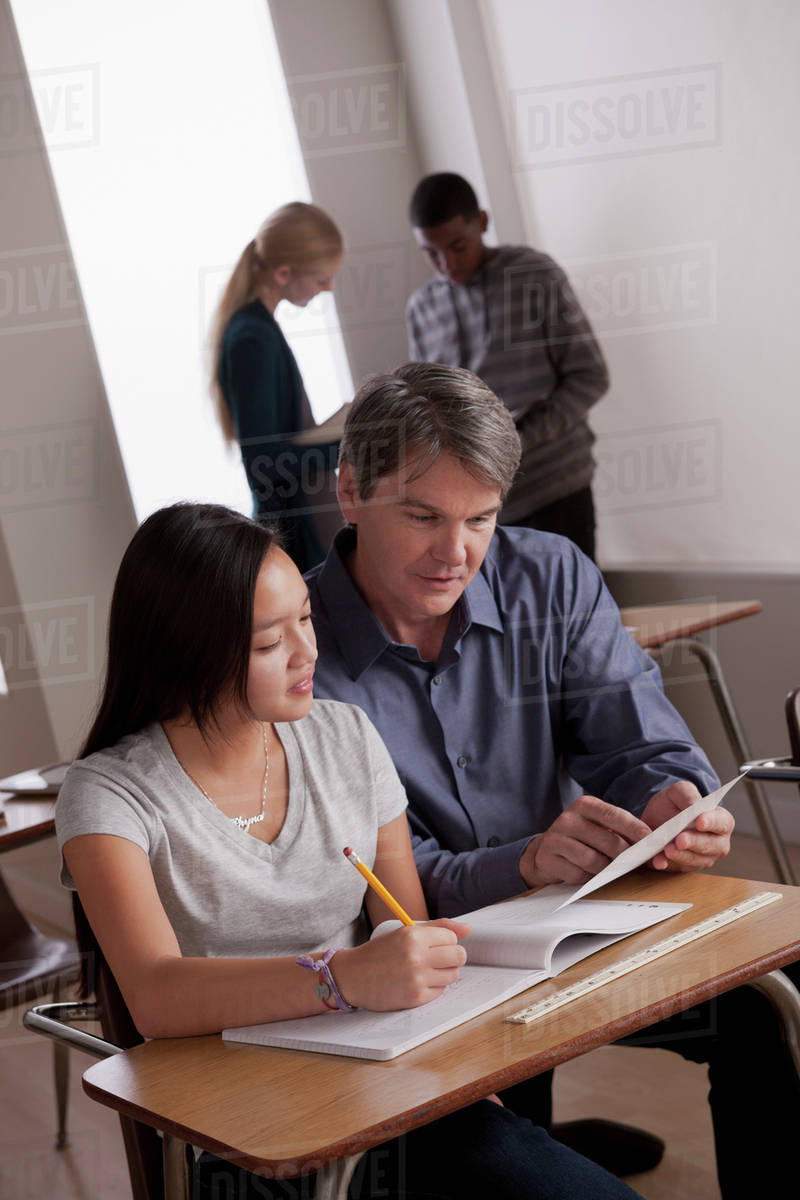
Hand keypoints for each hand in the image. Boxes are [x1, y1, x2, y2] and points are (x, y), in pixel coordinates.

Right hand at [332, 918, 469, 1011]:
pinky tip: (417, 983)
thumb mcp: (404, 932)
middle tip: (437, 959)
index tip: (436, 946)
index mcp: (413, 935)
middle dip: (452, 958)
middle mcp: (416, 955)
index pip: (452, 937)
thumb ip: (437, 928)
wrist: (353, 976)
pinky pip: (440, 991)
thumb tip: (468, 928)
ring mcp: (417, 977)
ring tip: (425, 971)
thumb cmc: (380, 952)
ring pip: (453, 975)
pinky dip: (433, 988)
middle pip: (459, 956)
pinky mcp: (416, 997)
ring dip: (443, 974)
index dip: (447, 942)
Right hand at [519, 795, 651, 888]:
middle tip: (634, 862)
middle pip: (607, 840)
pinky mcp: (548, 859)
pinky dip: (587, 877)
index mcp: (584, 805)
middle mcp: (568, 819)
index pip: (613, 814)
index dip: (633, 827)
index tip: (649, 838)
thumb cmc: (580, 838)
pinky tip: (587, 873)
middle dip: (625, 855)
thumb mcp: (597, 826)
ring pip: (593, 860)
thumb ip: (620, 832)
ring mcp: (556, 838)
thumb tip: (648, 844)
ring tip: (608, 868)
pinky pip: (578, 873)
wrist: (546, 850)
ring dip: (606, 869)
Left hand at [642, 781, 733, 871]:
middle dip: (694, 843)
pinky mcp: (684, 867)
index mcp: (721, 821)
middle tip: (680, 839)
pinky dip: (667, 865)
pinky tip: (659, 861)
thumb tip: (693, 806)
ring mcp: (702, 858)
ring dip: (681, 856)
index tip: (699, 821)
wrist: (658, 817)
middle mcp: (716, 843)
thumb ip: (688, 795)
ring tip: (667, 850)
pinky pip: (677, 868)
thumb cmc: (676, 803)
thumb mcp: (680, 791)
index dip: (712, 822)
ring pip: (695, 861)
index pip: (722, 822)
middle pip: (711, 846)